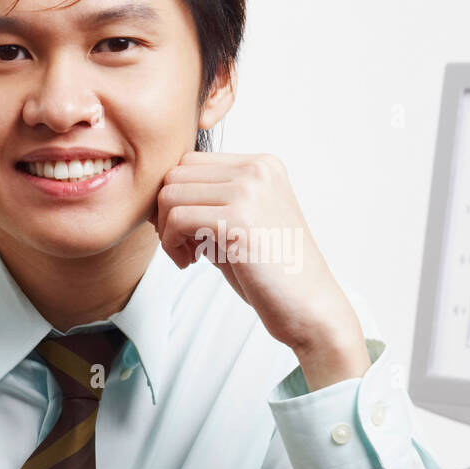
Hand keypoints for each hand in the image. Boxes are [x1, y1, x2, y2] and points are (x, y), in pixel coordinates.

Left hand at [147, 151, 370, 387]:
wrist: (310, 307)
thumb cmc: (274, 272)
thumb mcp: (241, 224)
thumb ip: (209, 203)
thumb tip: (159, 198)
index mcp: (262, 165)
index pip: (191, 162)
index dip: (176, 196)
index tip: (183, 231)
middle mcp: (258, 170)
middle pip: (177, 173)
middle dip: (165, 211)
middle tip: (179, 245)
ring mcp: (249, 191)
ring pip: (171, 194)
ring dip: (166, 229)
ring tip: (186, 256)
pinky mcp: (239, 219)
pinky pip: (178, 219)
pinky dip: (172, 244)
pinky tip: (188, 263)